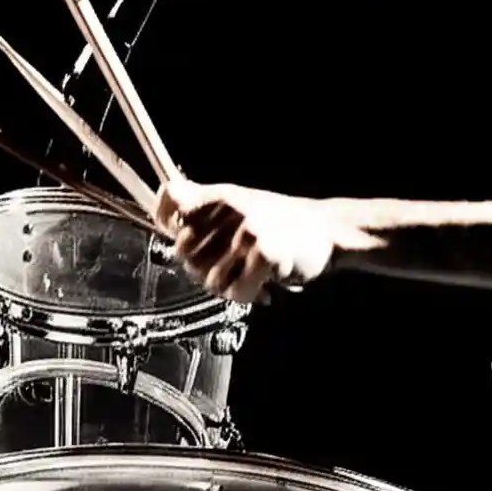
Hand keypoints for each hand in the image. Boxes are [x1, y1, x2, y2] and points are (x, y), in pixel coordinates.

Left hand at [153, 179, 379, 302]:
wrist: (328, 230)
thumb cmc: (281, 220)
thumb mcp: (239, 202)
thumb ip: (202, 207)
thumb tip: (163, 213)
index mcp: (220, 196)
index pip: (171, 200)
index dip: (163, 220)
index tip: (170, 233)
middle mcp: (230, 209)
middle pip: (183, 253)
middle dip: (200, 268)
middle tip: (226, 268)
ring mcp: (246, 231)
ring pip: (208, 279)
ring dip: (227, 286)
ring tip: (248, 276)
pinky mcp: (264, 253)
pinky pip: (234, 291)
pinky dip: (246, 295)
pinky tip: (261, 286)